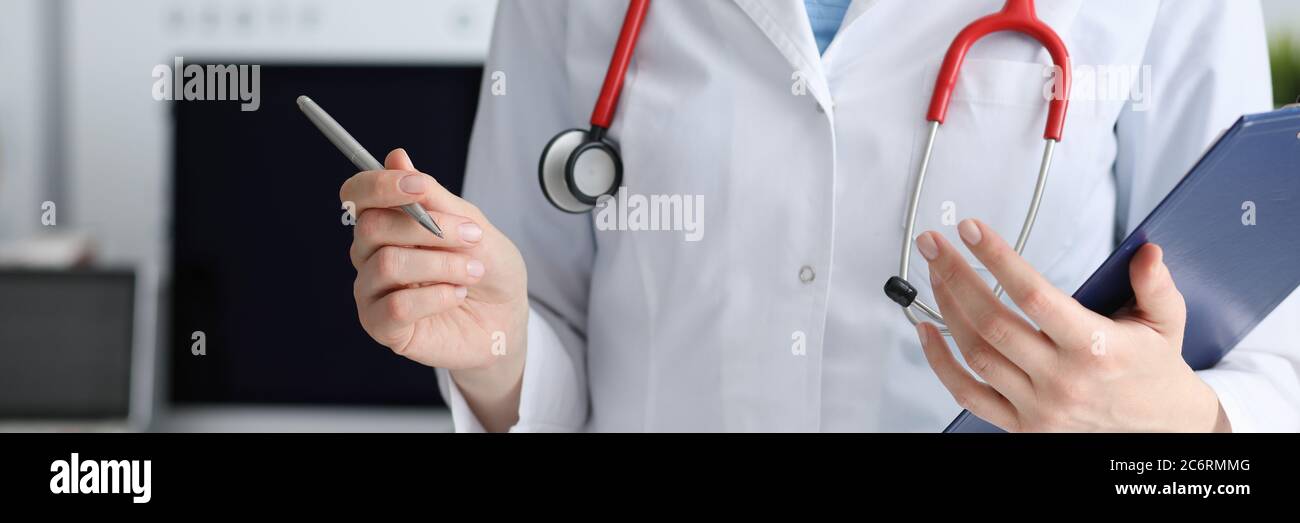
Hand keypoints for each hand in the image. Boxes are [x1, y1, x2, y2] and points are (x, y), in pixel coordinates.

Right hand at [341, 149, 528, 430]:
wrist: (506, 319)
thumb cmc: (488, 270)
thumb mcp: (471, 224)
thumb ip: (433, 197)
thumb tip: (396, 157)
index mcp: (388, 223)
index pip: (358, 194)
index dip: (381, 185)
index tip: (421, 187)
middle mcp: (371, 255)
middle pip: (371, 227)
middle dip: (430, 228)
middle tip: (472, 237)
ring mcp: (373, 292)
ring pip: (387, 265)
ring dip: (441, 265)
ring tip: (472, 272)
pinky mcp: (383, 327)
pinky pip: (395, 307)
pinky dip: (435, 297)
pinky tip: (456, 296)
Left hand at [913, 219, 1229, 431]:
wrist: (1159, 431)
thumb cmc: (1153, 371)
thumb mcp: (1165, 323)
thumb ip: (1155, 285)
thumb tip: (1146, 252)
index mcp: (1095, 347)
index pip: (1034, 295)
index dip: (997, 258)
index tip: (971, 230)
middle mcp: (1062, 379)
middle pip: (992, 322)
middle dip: (955, 276)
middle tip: (934, 244)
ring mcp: (1038, 406)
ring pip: (976, 353)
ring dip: (946, 309)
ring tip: (936, 274)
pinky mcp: (1022, 426)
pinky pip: (967, 394)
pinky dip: (939, 363)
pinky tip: (926, 331)